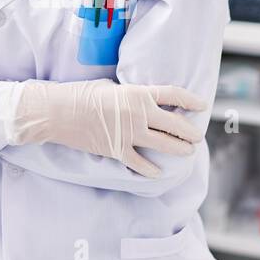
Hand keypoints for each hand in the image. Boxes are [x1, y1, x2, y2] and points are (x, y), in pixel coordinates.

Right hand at [10, 79, 206, 176]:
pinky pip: (140, 163)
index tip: (201, 105)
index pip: (173, 95)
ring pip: (164, 145)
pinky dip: (151, 169)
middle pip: (175, 124)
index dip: (191, 100)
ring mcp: (129, 134)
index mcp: (138, 93)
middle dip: (190, 132)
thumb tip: (142, 102)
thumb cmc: (80, 94)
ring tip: (187, 151)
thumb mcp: (111, 87)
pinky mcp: (117, 150)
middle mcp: (138, 113)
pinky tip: (158, 172)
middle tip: (197, 136)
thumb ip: (130, 95)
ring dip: (179, 149)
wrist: (58, 112)